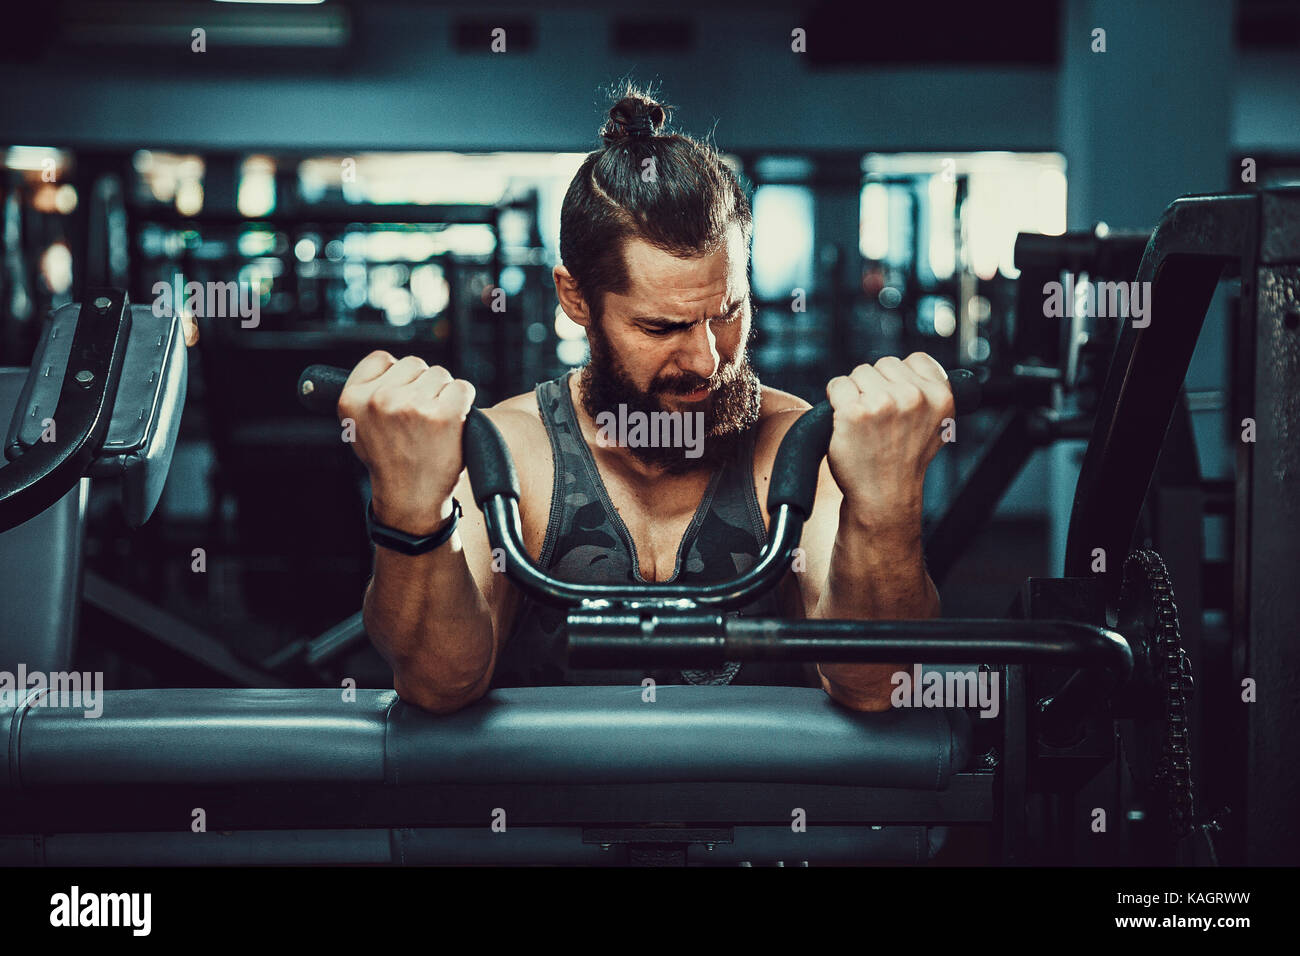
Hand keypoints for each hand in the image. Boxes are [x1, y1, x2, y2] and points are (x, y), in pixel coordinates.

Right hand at [336, 351, 475, 535]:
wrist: (411, 498)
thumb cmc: (390, 461)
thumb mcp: (359, 426)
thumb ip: (367, 393)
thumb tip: (385, 362)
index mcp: (352, 399)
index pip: (381, 359)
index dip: (396, 376)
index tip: (399, 397)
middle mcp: (380, 400)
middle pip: (415, 364)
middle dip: (421, 385)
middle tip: (417, 419)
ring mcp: (413, 406)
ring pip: (440, 374)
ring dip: (442, 394)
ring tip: (431, 425)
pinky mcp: (444, 415)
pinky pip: (462, 388)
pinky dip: (462, 403)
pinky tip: (450, 424)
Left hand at [825, 353, 953, 533]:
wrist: (883, 496)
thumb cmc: (904, 459)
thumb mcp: (936, 424)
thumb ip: (928, 393)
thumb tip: (909, 366)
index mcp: (941, 397)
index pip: (917, 360)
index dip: (901, 378)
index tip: (898, 402)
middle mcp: (914, 397)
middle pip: (883, 364)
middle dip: (876, 386)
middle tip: (879, 419)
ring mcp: (883, 403)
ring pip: (859, 373)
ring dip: (855, 392)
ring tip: (865, 423)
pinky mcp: (853, 412)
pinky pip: (837, 385)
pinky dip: (835, 399)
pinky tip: (847, 422)